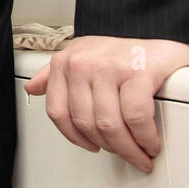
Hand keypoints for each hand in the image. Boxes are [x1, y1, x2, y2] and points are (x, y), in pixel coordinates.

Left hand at [24, 35, 188, 172]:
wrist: (155, 33)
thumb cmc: (119, 52)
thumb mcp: (81, 57)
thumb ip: (55, 75)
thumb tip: (33, 89)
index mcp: (64, 63)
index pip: (57, 112)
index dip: (74, 137)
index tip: (91, 146)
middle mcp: (82, 64)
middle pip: (86, 122)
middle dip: (108, 146)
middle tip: (125, 154)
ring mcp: (109, 67)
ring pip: (109, 124)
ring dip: (128, 148)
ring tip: (139, 153)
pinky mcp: (138, 72)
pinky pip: (136, 117)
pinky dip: (145, 137)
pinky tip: (150, 142)